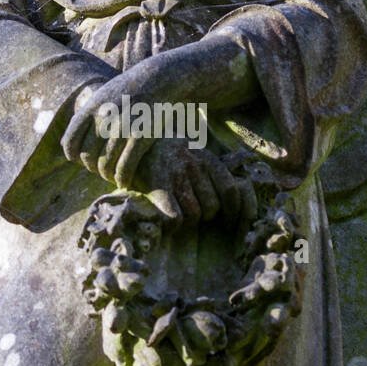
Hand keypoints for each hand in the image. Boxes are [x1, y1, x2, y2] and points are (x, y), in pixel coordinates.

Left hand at [61, 36, 258, 185]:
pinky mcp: (141, 136)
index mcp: (91, 108)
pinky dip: (122, 178)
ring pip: (105, 165)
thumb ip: (85, 118)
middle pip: (88, 157)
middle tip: (101, 170)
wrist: (160, 78)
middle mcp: (104, 118)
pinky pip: (125, 167)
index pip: (71, 143)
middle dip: (93, 168)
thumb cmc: (129, 91)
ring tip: (112, 176)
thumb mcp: (102, 96)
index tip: (81, 160)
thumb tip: (63, 144)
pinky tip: (124, 180)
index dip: (73, 157)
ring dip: (108, 175)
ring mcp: (123, 127)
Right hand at [130, 140, 256, 227]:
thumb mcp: (192, 155)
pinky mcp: (158, 186)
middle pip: (212, 207)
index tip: (230, 222)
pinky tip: (164, 218)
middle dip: (204, 215)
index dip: (234, 211)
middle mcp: (194, 165)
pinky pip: (176, 218)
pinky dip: (172, 224)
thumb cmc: (166, 155)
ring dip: (186, 220)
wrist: (132, 140)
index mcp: (207, 158)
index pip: (231, 191)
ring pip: (195, 215)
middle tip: (190, 209)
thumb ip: (210, 173)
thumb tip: (235, 203)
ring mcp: (176, 175)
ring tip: (176, 211)